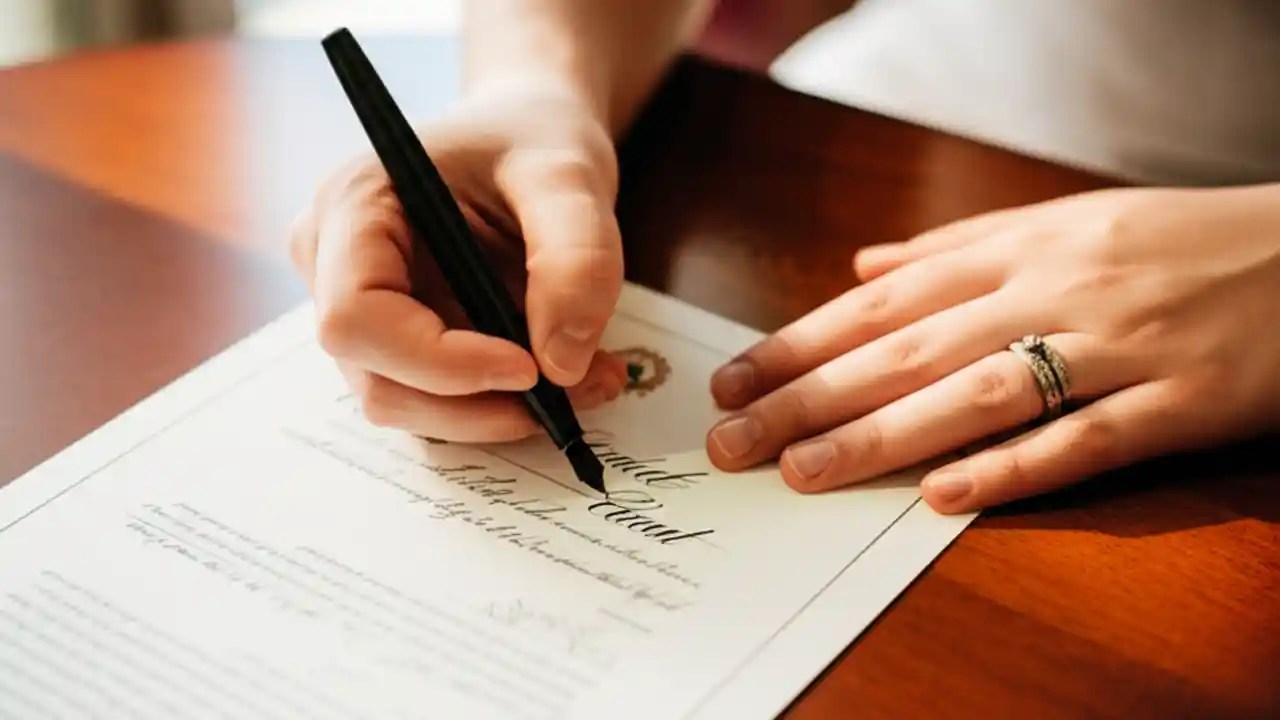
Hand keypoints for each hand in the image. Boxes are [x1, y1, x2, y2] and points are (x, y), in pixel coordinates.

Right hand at [290, 89, 628, 441]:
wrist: (531, 139)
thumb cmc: (534, 138)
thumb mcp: (572, 175)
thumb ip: (577, 257)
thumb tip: (561, 363)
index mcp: (352, 207)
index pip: (357, 318)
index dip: (439, 361)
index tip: (531, 368)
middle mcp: (334, 266)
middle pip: (380, 379)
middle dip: (479, 403)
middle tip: (579, 388)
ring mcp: (362, 313)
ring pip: (410, 405)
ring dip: (499, 413)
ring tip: (589, 377)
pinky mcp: (397, 345)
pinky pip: (440, 402)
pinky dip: (504, 404)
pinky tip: (568, 372)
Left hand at [705, 185, 1279, 512]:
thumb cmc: (1180, 240)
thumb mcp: (1066, 220)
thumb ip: (958, 248)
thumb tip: (864, 266)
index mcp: (1021, 248)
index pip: (884, 302)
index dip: (803, 342)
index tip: (737, 380)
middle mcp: (1054, 290)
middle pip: (909, 350)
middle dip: (811, 397)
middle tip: (736, 440)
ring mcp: (1117, 347)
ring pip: (978, 394)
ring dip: (883, 436)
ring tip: (805, 473)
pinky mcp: (1179, 401)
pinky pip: (1085, 439)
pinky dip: (1012, 469)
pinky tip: (942, 497)